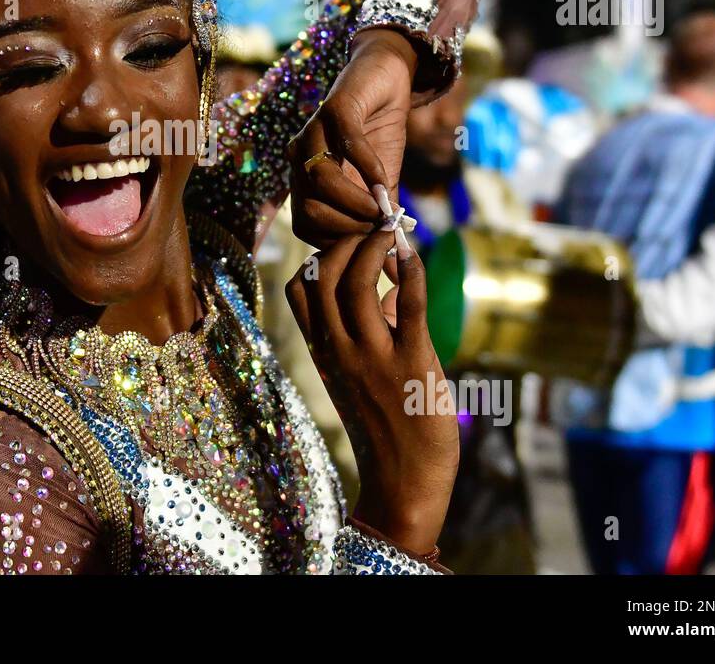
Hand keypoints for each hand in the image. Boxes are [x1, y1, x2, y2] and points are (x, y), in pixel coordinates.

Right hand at [285, 229, 458, 554]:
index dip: (318, 257)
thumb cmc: (388, 427)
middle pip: (324, 276)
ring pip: (357, 283)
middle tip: (372, 232)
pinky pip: (409, 306)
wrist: (404, 483)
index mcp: (323, 352)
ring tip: (391, 234)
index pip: (299, 289)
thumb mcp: (361, 375)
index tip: (346, 247)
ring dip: (374, 247)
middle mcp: (339, 351)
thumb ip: (372, 330)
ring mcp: (373, 357)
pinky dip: (411, 272)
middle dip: (346, 242)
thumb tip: (395, 287)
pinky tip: (414, 256)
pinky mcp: (412, 364)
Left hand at [287, 28, 414, 247]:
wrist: (385, 81)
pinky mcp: (334, 109)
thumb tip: (396, 268)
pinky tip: (385, 177)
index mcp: (304, 180)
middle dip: (346, 226)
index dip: (337, 242)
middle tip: (376, 228)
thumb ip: (380, 222)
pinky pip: (347, 145)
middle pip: (307, 209)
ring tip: (381, 208)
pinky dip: (368, 166)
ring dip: (355, 201)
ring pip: (321, 179)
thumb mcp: (382, 187)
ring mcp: (313, 132)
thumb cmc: (379, 138)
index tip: (368, 246)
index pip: (306, 226)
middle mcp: (300, 158)